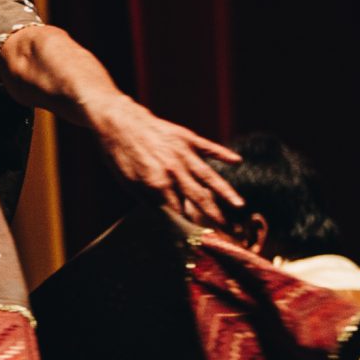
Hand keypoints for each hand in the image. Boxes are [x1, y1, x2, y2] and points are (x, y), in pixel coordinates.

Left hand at [85, 96, 243, 226]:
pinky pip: (209, 147)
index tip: (204, 238)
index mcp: (157, 184)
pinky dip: (223, 153)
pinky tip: (236, 161)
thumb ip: (148, 201)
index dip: (191, 226)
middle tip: (230, 231)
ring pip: (209, 176)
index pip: (179, 211)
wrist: (118, 122)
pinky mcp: (187, 137)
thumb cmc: (119, 154)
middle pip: (199, 198)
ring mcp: (183, 153)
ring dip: (226, 192)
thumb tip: (162, 219)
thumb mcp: (128, 182)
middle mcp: (174, 170)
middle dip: (215, 216)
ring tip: (240, 206)